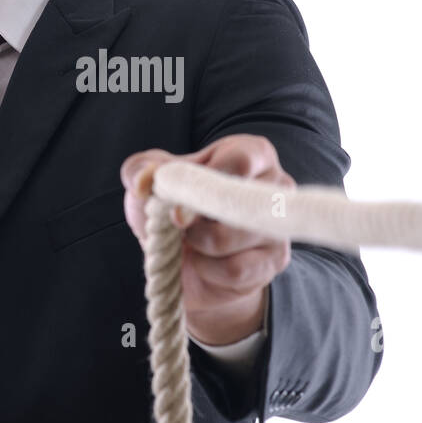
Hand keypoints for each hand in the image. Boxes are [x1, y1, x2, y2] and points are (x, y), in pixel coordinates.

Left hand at [121, 134, 292, 345]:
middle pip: (236, 201)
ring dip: (196, 244)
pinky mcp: (274, 261)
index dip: (201, 183)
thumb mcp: (151, 182)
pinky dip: (206, 269)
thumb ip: (142, 170)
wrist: (188, 263)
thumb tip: (144, 180)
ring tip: (189, 241)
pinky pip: (235, 269)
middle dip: (194, 218)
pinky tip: (202, 263)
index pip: (239, 161)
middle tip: (175, 223)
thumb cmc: (176, 209)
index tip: (173, 205)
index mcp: (252, 152)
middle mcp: (276, 184)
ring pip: (229, 238)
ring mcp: (279, 225)